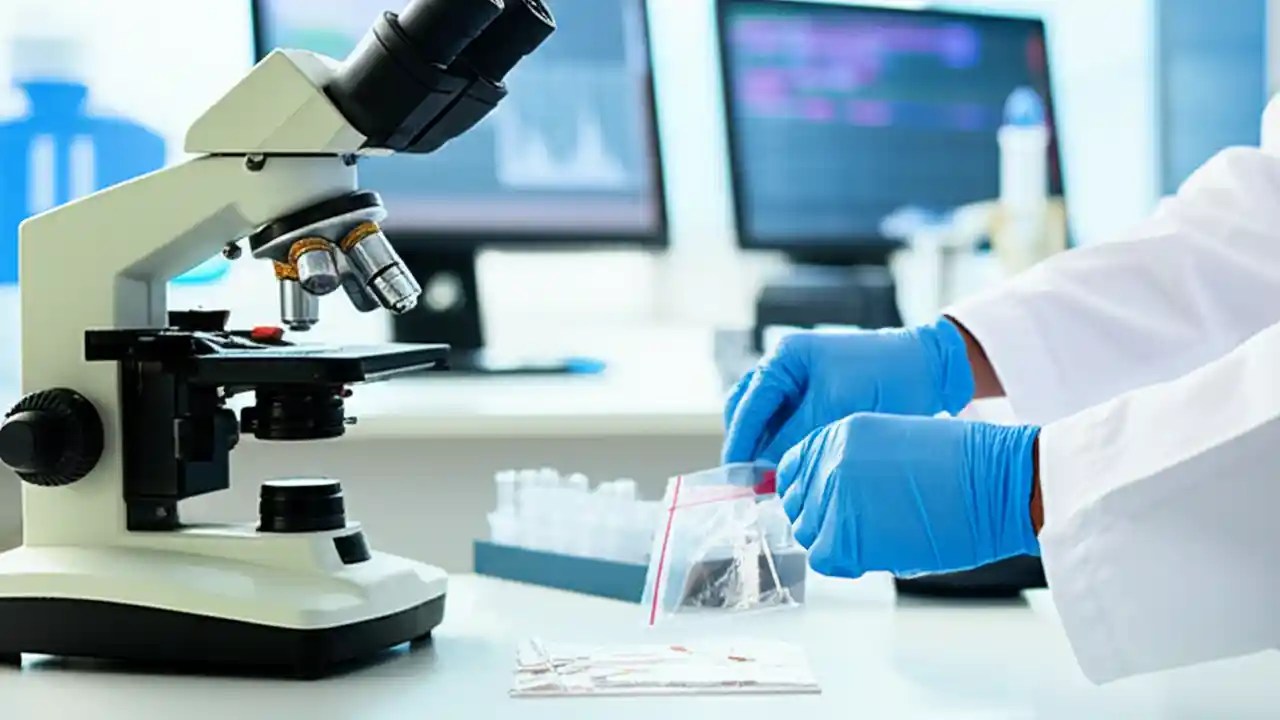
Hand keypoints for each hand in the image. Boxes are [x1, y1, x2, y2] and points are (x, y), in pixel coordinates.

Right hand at [722, 318, 975, 463]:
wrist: (932, 369)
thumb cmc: (887, 376)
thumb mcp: (834, 408)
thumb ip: (792, 438)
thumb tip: (760, 471)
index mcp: (785, 358)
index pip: (746, 404)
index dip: (738, 443)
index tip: (733, 477)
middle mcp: (787, 370)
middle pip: (747, 412)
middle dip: (745, 447)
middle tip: (745, 484)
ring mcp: (801, 386)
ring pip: (767, 424)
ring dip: (764, 451)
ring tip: (765, 484)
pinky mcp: (818, 403)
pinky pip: (788, 429)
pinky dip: (783, 449)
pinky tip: (787, 472)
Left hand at [776, 413, 1039, 578]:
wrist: (998, 481)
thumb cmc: (965, 468)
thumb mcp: (895, 446)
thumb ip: (856, 467)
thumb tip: (835, 501)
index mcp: (842, 434)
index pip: (794, 470)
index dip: (806, 494)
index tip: (820, 508)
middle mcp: (831, 461)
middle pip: (798, 506)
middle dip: (823, 523)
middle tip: (858, 531)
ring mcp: (836, 496)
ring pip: (809, 534)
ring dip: (836, 543)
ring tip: (877, 539)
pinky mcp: (848, 533)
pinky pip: (825, 558)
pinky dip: (845, 563)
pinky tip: (877, 553)